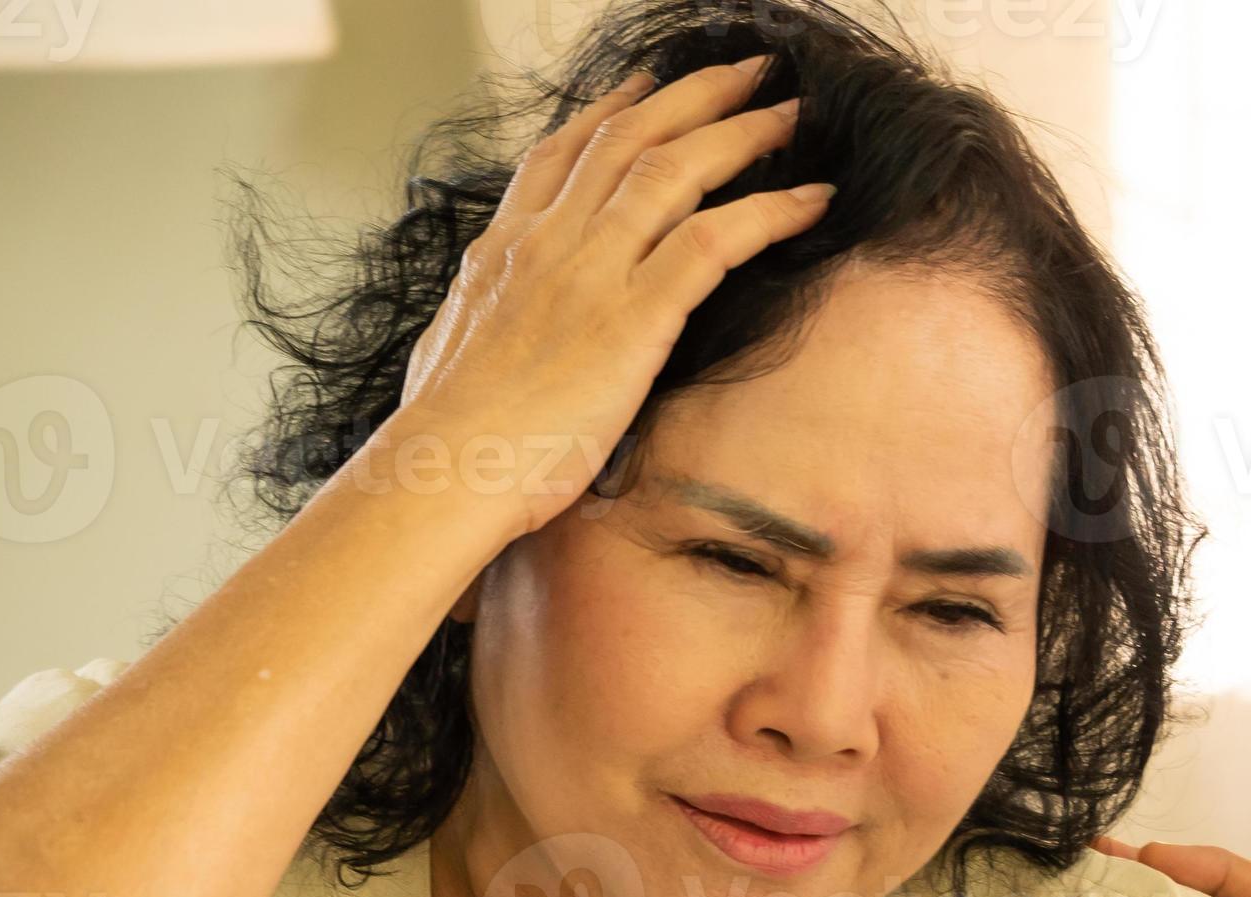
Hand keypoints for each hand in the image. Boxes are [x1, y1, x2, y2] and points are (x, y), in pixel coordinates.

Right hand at [387, 57, 835, 539]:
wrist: (439, 470)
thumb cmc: (446, 437)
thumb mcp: (454, 349)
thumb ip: (487, 317)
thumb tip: (491, 322)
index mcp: (502, 248)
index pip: (561, 153)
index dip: (611, 109)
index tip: (648, 85)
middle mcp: (546, 242)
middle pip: (626, 138)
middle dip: (694, 95)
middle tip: (746, 72)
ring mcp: (589, 273)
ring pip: (673, 170)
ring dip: (741, 133)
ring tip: (791, 113)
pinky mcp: (632, 318)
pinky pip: (714, 242)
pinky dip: (770, 212)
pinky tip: (811, 199)